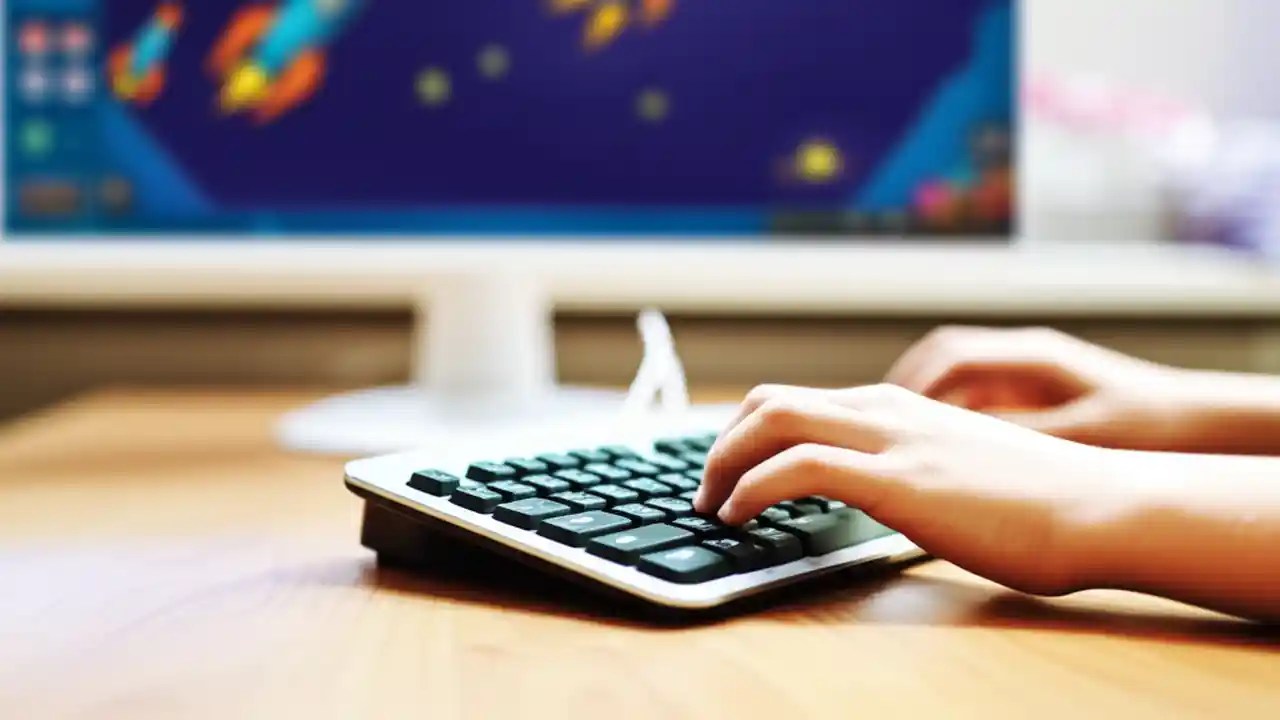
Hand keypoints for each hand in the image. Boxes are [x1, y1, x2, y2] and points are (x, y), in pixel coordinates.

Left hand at [695, 383, 1125, 595]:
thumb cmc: (1041, 500)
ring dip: (724, 462)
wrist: (1100, 506)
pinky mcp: (899, 479)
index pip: (797, 399)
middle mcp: (887, 409)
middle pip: (770, 400)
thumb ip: (912, 470)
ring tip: (710, 505)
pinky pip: (798, 467)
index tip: (726, 469)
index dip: (747, 432)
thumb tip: (875, 494)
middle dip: (722, 443)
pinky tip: (739, 517)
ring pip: (772, 419)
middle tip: (707, 488)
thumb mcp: (960, 470)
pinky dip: (751, 488)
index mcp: (899, 406)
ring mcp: (892, 439)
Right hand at [884, 326, 1200, 451]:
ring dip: (921, 400)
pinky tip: (936, 445)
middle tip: (871, 419)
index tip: (885, 413)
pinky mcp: (1030, 393)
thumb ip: (1019, 434)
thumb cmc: (1146, 424)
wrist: (1196, 421)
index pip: (952, 358)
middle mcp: (1022, 356)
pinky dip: (946, 414)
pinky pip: (973, 395)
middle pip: (942, 358)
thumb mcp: (1079, 435)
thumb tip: (961, 438)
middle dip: (903, 386)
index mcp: (1032, 358)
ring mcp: (1025, 372)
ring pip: (955, 376)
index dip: (912, 384)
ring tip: (894, 433)